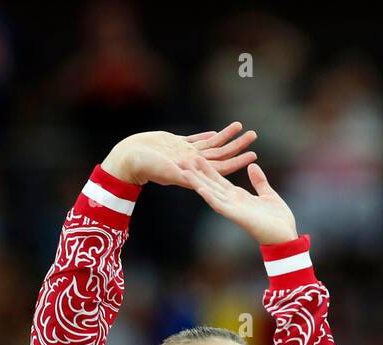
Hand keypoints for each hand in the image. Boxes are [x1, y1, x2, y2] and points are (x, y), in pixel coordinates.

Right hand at [102, 123, 256, 186]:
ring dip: (226, 137)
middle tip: (254, 136)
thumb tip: (196, 180)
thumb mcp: (164, 170)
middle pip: (220, 155)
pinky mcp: (175, 145)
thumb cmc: (144, 166)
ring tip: (241, 126)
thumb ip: (180, 174)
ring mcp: (184, 154)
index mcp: (192, 171)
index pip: (221, 167)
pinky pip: (196, 140)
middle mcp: (191, 163)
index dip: (237, 161)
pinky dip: (207, 136)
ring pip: (211, 145)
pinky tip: (217, 132)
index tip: (254, 155)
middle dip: (237, 146)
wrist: (128, 159)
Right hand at [183, 158, 297, 245]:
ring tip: (186, 172)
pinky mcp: (237, 216)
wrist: (285, 237)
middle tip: (183, 161)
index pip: (221, 181)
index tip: (198, 158)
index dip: (209, 170)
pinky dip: (210, 197)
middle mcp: (233, 203)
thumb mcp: (269, 195)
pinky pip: (221, 206)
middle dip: (199, 174)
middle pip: (212, 185)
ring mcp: (234, 209)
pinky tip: (201, 189)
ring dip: (198, 183)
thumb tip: (252, 165)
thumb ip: (259, 181)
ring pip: (212, 194)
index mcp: (240, 197)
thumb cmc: (279, 220)